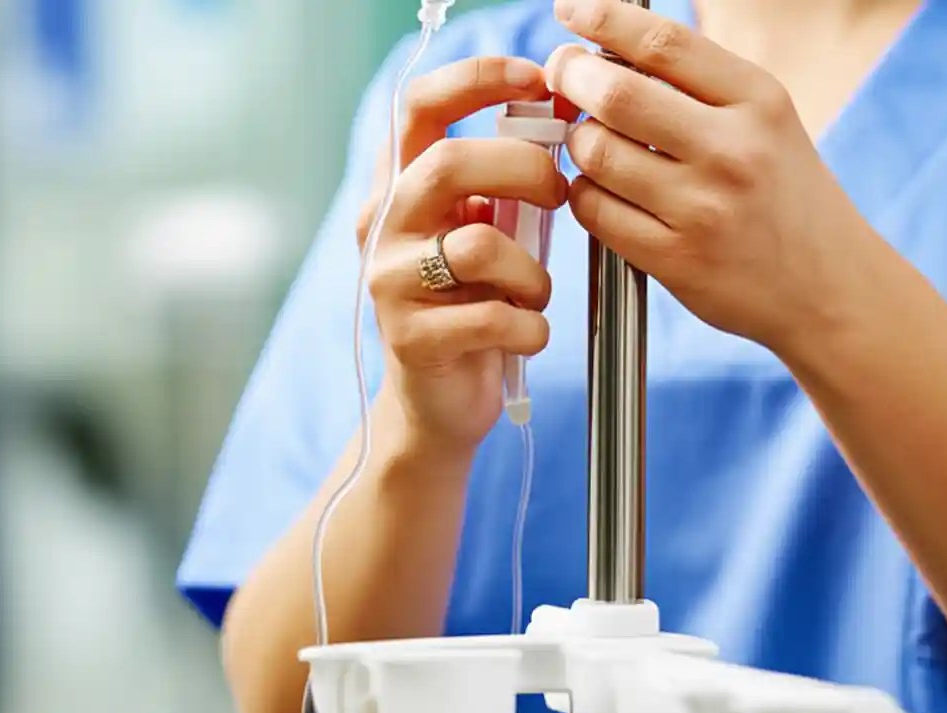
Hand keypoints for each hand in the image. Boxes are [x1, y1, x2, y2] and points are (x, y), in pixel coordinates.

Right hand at [362, 57, 568, 451]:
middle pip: (452, 164)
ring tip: (533, 295)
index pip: (420, 107)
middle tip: (559, 196)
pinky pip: (496, 317)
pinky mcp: (413, 339)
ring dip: (533, 272)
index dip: (477, 79)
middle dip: (525, 171)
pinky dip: (532, 327)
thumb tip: (562, 122)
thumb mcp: (483, 230)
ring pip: (481, 245)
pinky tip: (526, 335)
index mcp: (400, 187)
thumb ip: (502, 183)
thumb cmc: (472, 304)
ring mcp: (391, 282)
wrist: (436, 402)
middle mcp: (383, 225)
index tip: (535, 78)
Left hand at [547, 0, 887, 355]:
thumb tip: (607, 49)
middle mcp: (733, 151)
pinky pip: (595, 211)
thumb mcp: (766, 123)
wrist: (830, 289)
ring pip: (596, 154)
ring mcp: (702, 210)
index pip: (663, 42)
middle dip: (571, 76)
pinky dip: (583, 194)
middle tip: (563, 75)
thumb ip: (699, 86)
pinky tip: (599, 190)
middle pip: (616, 94)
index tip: (570, 11)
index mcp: (758, 101)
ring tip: (590, 141)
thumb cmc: (785, 196)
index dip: (602, 18)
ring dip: (577, 141)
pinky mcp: (676, 260)